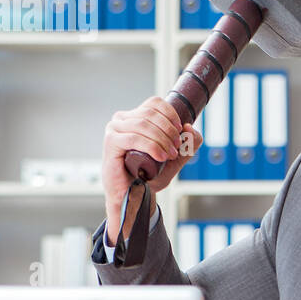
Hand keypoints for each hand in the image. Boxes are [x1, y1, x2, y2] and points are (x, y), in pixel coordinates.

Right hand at [102, 97, 202, 240]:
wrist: (131, 196)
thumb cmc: (148, 175)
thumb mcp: (175, 159)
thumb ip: (188, 145)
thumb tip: (189, 127)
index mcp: (136, 117)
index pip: (155, 103)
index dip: (171, 114)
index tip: (181, 130)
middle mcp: (123, 119)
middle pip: (151, 113)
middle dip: (169, 130)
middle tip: (176, 147)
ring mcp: (114, 129)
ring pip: (143, 124)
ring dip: (162, 139)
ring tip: (170, 154)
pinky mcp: (110, 142)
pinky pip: (133, 137)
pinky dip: (151, 146)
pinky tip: (160, 156)